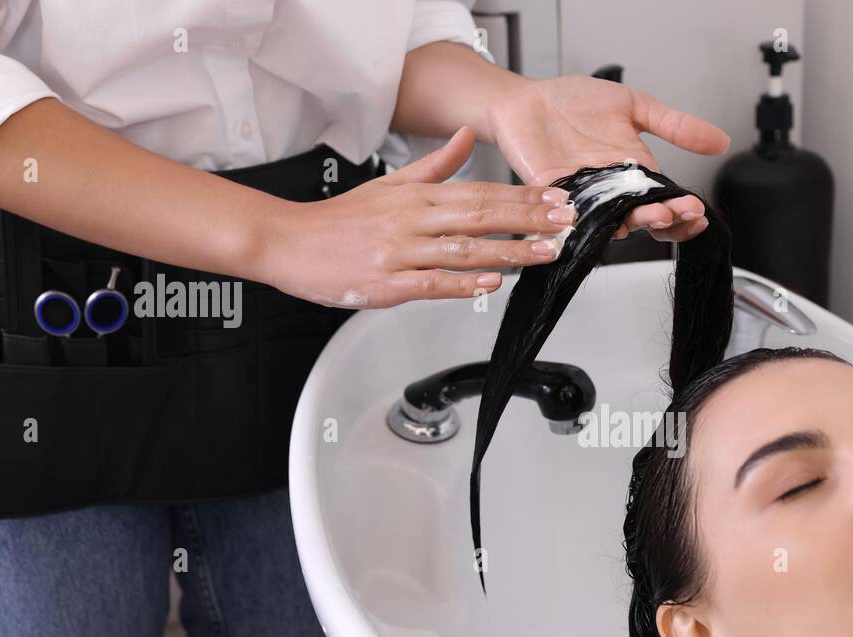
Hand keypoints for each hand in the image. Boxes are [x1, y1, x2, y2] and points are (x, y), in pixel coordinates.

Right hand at [253, 127, 574, 307]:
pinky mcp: (387, 284)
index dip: (521, 196)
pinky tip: (492, 283)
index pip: (480, 192)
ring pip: (463, 250)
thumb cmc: (340, 220)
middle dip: (527, 219)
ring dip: (509, 252)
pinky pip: (432, 283)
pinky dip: (464, 283)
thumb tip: (466, 136)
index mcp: (416, 196)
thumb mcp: (390, 184)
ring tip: (544, 253)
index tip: (555, 198)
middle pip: (479, 216)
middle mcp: (412, 221)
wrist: (288, 243)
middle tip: (564, 222)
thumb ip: (434, 165)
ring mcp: (400, 253)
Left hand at [484, 76, 729, 242]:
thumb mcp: (635, 106)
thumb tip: (721, 141)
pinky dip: (581, 222)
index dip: (682, 214)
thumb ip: (675, 125)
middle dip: (663, 220)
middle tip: (675, 212)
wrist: (528, 99)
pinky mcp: (551, 197)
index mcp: (635, 175)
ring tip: (647, 216)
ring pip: (612, 223)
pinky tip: (597, 219)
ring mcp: (584, 198)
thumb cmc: (575, 102)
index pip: (666, 205)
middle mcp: (612, 192)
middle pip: (644, 221)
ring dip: (631, 223)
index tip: (697, 210)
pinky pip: (568, 218)